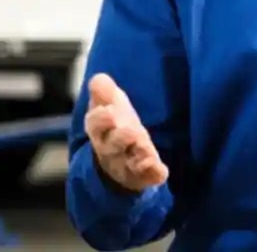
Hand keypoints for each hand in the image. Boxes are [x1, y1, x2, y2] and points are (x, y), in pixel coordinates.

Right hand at [84, 73, 168, 192]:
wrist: (117, 161)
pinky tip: (161, 171)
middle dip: (121, 138)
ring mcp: (126, 165)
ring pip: (129, 163)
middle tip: (132, 130)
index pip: (95, 125)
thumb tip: (99, 79)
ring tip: (146, 148)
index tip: (109, 111)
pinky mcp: (142, 176)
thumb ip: (103, 93)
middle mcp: (110, 150)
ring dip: (138, 156)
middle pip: (113, 146)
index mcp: (99, 131)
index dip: (101, 119)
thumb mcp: (108, 106)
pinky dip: (153, 174)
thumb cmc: (113, 127)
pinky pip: (147, 177)